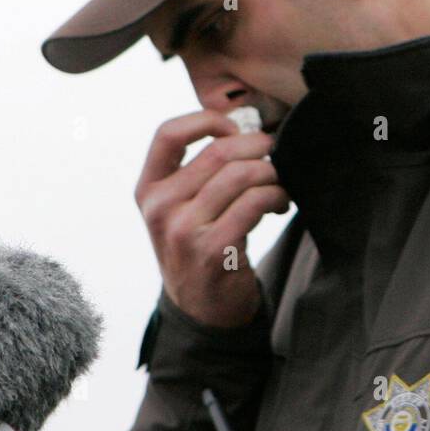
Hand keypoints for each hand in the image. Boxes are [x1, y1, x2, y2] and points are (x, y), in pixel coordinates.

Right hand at [135, 109, 289, 326]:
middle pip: (218, 151)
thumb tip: (246, 128)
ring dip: (272, 173)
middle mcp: (159, 208)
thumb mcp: (180, 208)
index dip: (208, 121)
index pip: (168, 134)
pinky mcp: (212, 250)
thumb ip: (198, 172)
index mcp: (148, 190)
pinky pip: (255, 202)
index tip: (236, 130)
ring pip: (241, 175)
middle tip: (275, 153)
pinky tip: (281, 204)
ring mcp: (183, 230)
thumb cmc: (200, 246)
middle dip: (258, 146)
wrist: (202, 309)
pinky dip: (277, 196)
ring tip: (280, 185)